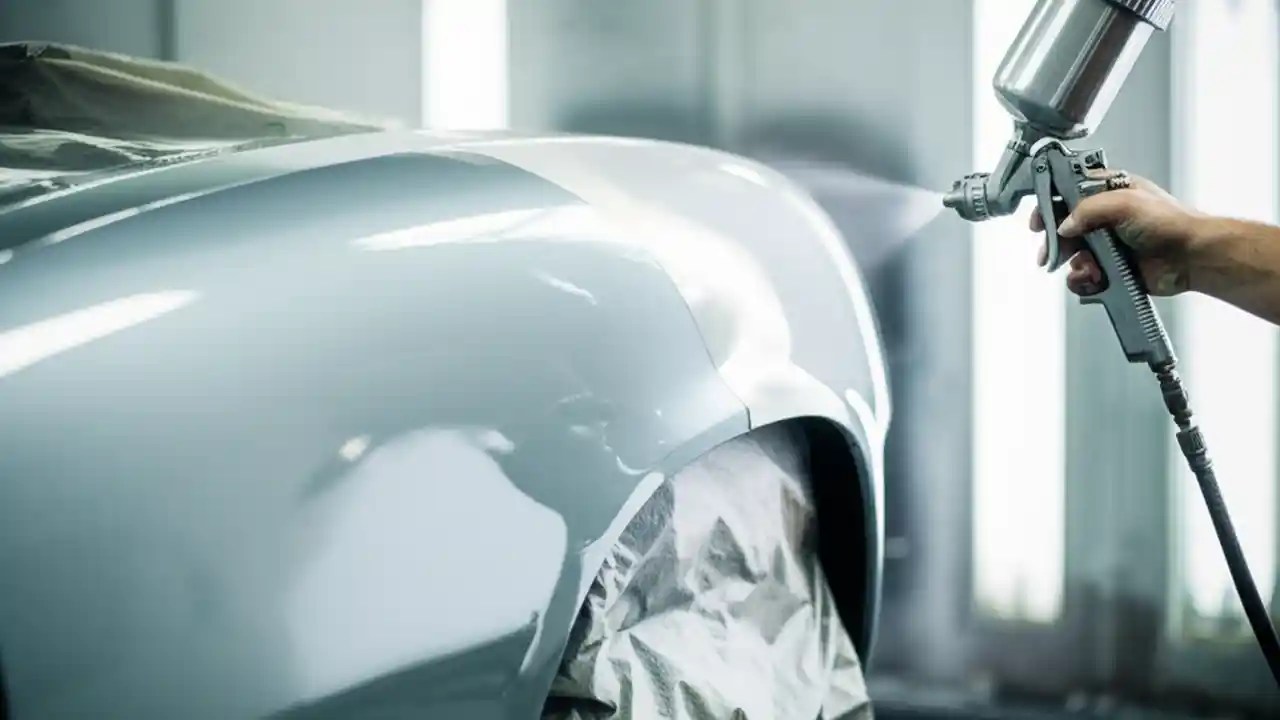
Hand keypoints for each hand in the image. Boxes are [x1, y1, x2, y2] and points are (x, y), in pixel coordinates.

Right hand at [1030, 173, 1203, 296]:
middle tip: (1049, 252)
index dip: (1050, 204)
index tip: (1040, 219)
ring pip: (1071, 255)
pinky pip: (1083, 276)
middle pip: (1064, 228)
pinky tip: (1095, 278)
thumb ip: (1086, 210)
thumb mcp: (1123, 203)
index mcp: (1109, 193)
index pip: (1068, 193)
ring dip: (1074, 264)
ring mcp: (1107, 244)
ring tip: (1087, 268)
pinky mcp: (1110, 269)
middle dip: (1054, 242)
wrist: (1190, 257)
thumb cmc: (1169, 223)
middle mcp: (1105, 218)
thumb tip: (1064, 225)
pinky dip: (1084, 280)